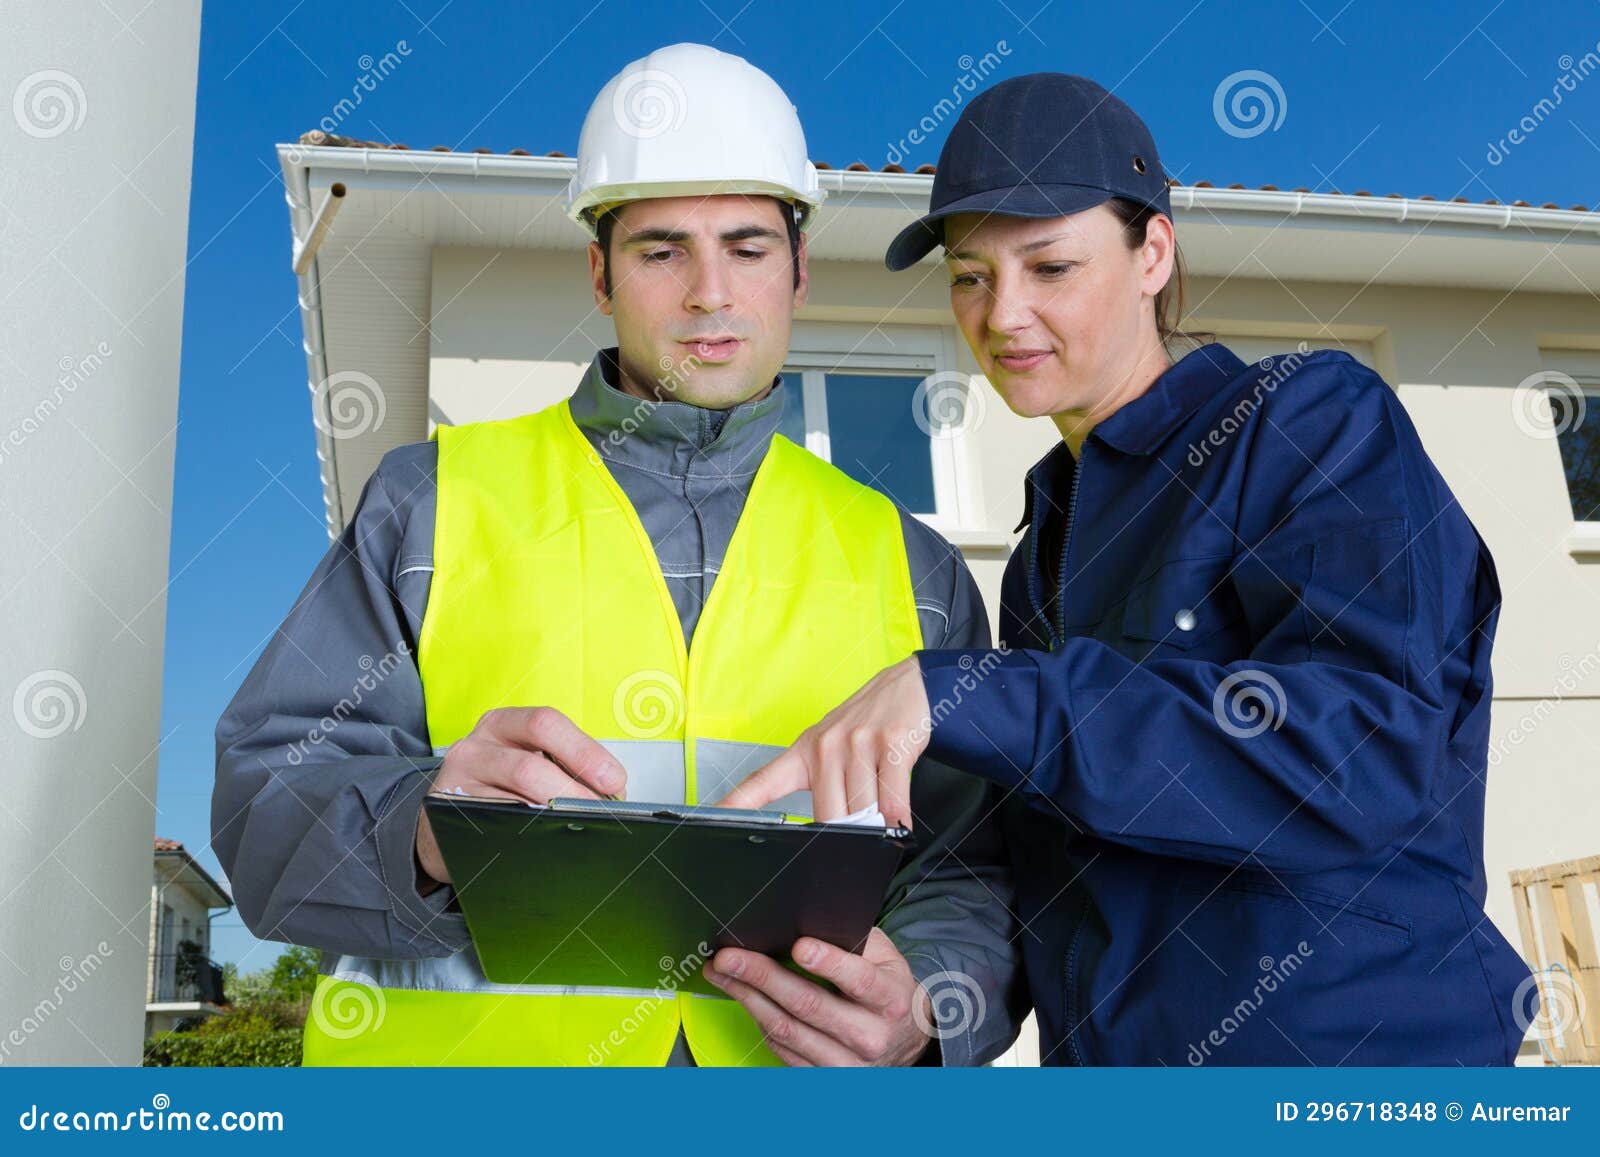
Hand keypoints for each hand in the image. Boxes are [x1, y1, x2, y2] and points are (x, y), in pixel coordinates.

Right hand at [415, 706, 624, 883]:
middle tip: (599, 812)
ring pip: (511, 801)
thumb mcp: (525, 760)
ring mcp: (456, 782)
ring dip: (552, 818)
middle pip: (529, 766)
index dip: (584, 751)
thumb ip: (564, 767)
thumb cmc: (499, 785)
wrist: (443, 817)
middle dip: (572, 792)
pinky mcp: (446, 816)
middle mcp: (475, 746)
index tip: (614, 780)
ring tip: (577, 828)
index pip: (546, 723)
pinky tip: (544, 843)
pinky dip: (525, 836)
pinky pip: (493, 828)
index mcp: (503, 723)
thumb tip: (611, 792)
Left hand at [703, 928, 933, 1065]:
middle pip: (809, 1005)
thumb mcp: (884, 959)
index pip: (859, 980)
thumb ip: (854, 940)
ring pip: (787, 1030)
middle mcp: (869, 1036)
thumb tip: (807, 919)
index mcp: (890, 1000)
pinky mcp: (823, 1078)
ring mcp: (846, 1063)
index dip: (829, 963)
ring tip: (721, 973)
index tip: (799, 946)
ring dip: (747, 998)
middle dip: (763, 977)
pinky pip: (781, 1048)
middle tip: (729, 956)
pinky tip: (742, 997)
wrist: (904, 1042)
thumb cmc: (886, 990)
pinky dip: (757, 1018)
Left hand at [715, 656, 930, 826]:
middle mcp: (826, 746)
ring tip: (886, 817)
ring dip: (878, 824)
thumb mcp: (831, 747)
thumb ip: (823, 787)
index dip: (734, 804)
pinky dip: (899, 817)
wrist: (908, 686)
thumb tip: (827, 833)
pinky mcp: (890, 743)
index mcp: (804, 752)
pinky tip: (901, 820)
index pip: (762, 782)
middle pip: (828, 817)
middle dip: (848, 835)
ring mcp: (857, 743)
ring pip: (863, 811)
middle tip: (860, 837)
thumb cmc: (866, 724)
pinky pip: (892, 799)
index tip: (710, 820)